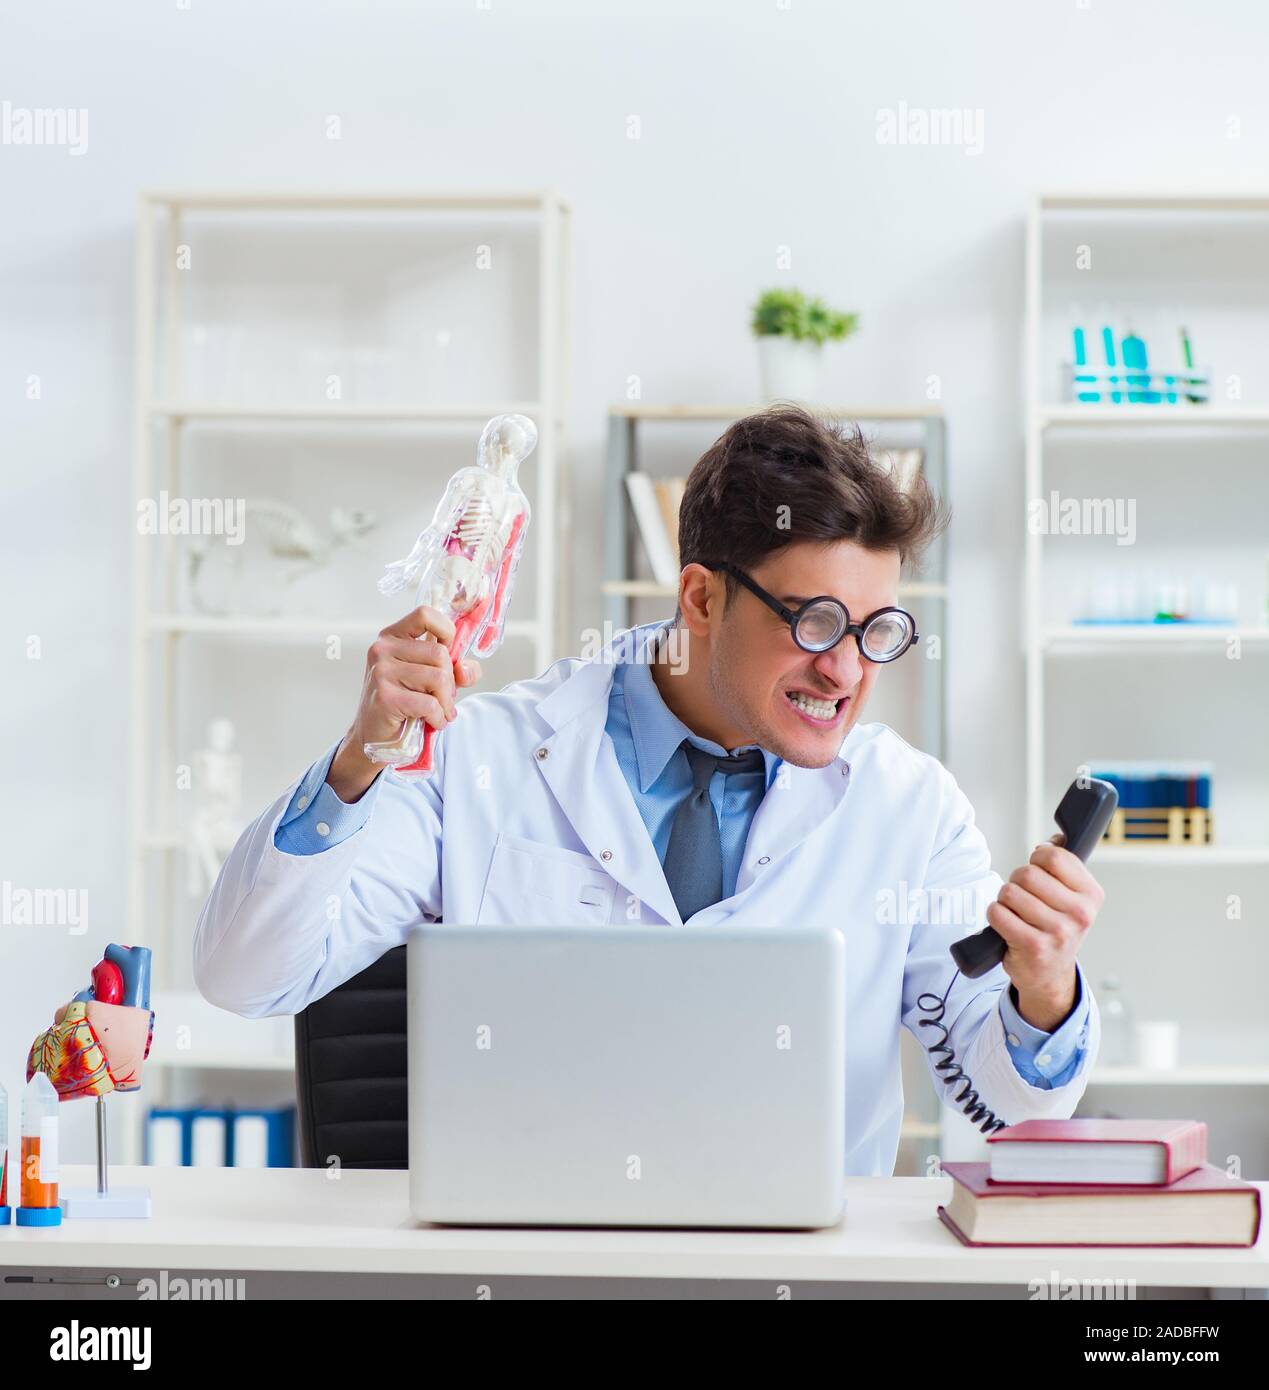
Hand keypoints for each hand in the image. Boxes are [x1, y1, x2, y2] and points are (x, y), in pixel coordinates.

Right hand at [327, 606, 482, 801]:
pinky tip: (431, 721)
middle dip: (450, 681)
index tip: (448, 654)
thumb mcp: (430, 680)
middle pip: (439, 654)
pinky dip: (438, 717)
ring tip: (439, 711)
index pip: (425, 614)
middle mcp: (382, 649)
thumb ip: (454, 669)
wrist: (375, 736)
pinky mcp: (385, 697)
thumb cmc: (403, 703)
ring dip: (446, 701)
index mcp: (392, 637)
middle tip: (443, 698)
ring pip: (438, 678)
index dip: (446, 631)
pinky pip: (429, 703)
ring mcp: (381, 672)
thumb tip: (469, 670)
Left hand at [985, 834, 1104, 1031]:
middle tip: (1024, 898)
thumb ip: (1064, 866)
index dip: (1037, 858)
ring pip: (1010, 892)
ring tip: (1017, 913)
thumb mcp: (1071, 897)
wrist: (1050, 975)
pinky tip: (1008, 926)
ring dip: (1005, 900)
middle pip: (1027, 873)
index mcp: (1091, 895)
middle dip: (1017, 881)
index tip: (1039, 870)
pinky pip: (997, 913)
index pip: (1053, 856)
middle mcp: (1080, 914)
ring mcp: (1058, 932)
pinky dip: (995, 916)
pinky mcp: (1034, 946)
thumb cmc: (1055, 928)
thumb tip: (1055, 839)